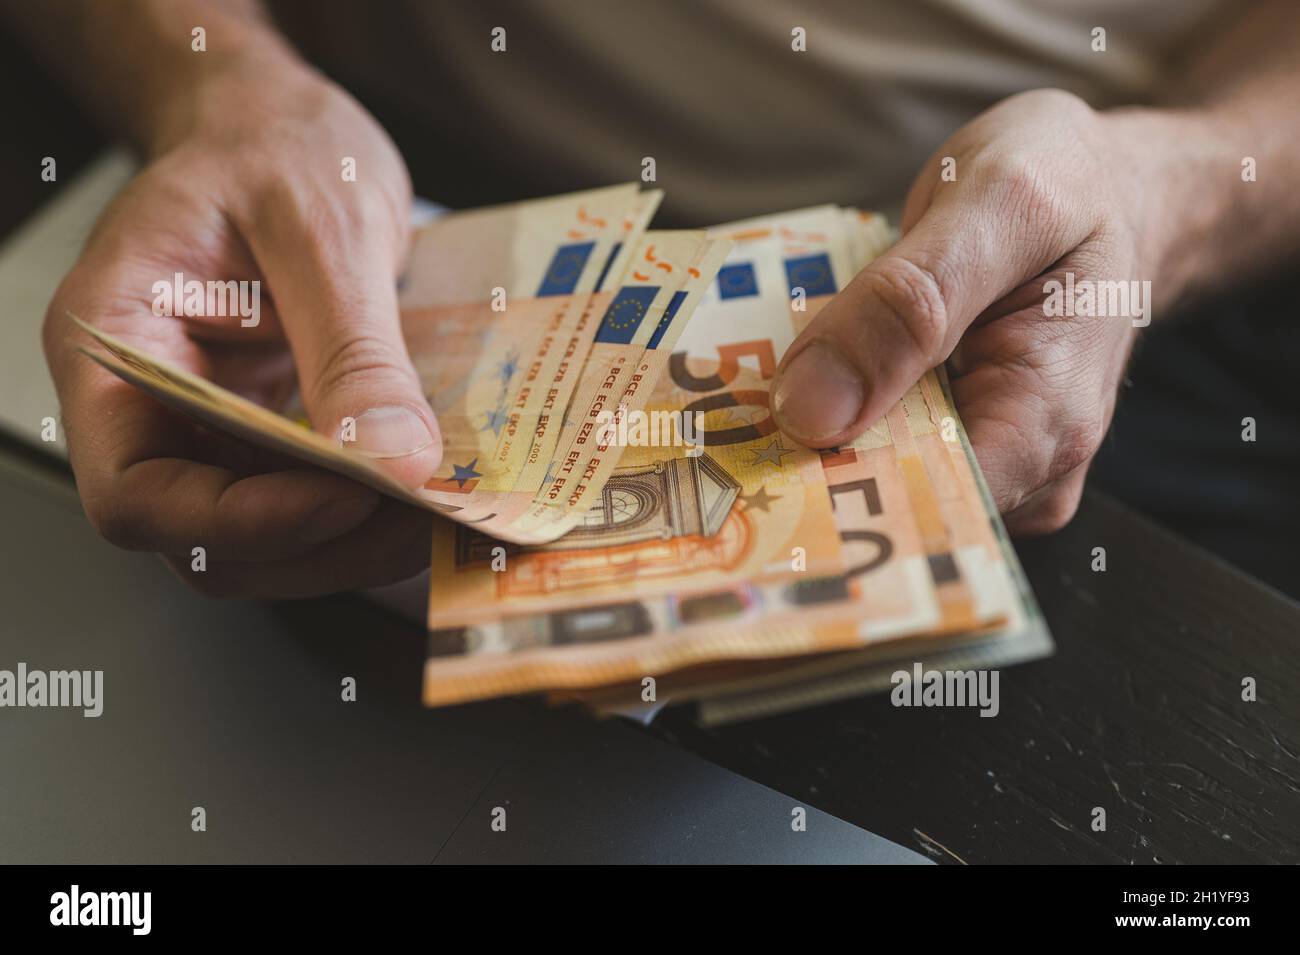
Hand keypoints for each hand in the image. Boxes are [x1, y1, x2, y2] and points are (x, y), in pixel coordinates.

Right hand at [44, 55, 441, 596]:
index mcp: (115, 345)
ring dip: (351, 544)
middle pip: (204, 539)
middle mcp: (148, 406)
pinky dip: (365, 513)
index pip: (136, 492)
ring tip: (439, 508)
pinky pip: (304, 502)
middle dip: (317, 543)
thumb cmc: (273, 148)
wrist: (280, 127)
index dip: (239, 522)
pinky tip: (427, 490)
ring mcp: (208, 427)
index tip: (347, 500)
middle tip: (421, 514)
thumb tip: (394, 457)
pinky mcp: (266, 435)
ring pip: (262, 540)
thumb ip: (351, 346)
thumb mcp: (320, 227)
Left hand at [772, 89, 1181, 533]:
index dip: (825, 497)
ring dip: (801, 443)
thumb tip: (812, 412)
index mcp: (1045, 424)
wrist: (1102, 183)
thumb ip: (909, 303)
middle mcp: (1025, 472)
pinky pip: (874, 446)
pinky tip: (780, 384)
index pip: (919, 510)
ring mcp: (990, 464)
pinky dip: (824, 416)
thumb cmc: (1069, 182)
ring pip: (871, 481)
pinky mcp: (954, 441)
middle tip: (711, 431)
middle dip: (799, 470)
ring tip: (732, 402)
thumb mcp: (995, 205)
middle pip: (887, 506)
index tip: (735, 474)